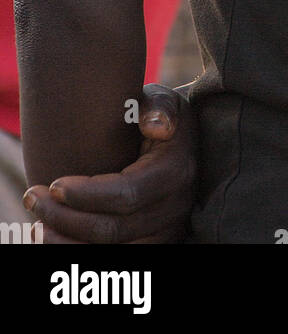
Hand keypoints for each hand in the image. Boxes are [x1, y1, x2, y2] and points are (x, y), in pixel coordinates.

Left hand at [21, 84, 195, 243]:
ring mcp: (166, 231)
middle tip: (33, 198)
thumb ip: (159, 105)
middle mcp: (174, 208)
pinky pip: (117, 258)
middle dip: (66, 218)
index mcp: (175, 171)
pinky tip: (56, 238)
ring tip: (38, 225)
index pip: (126, 194)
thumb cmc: (162, 116)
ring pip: (112, 251)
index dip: (86, 195)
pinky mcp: (153, 242)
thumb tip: (154, 124)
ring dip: (68, 243)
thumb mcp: (165, 101)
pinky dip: (82, 251)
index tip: (54, 185)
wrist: (182, 142)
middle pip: (113, 230)